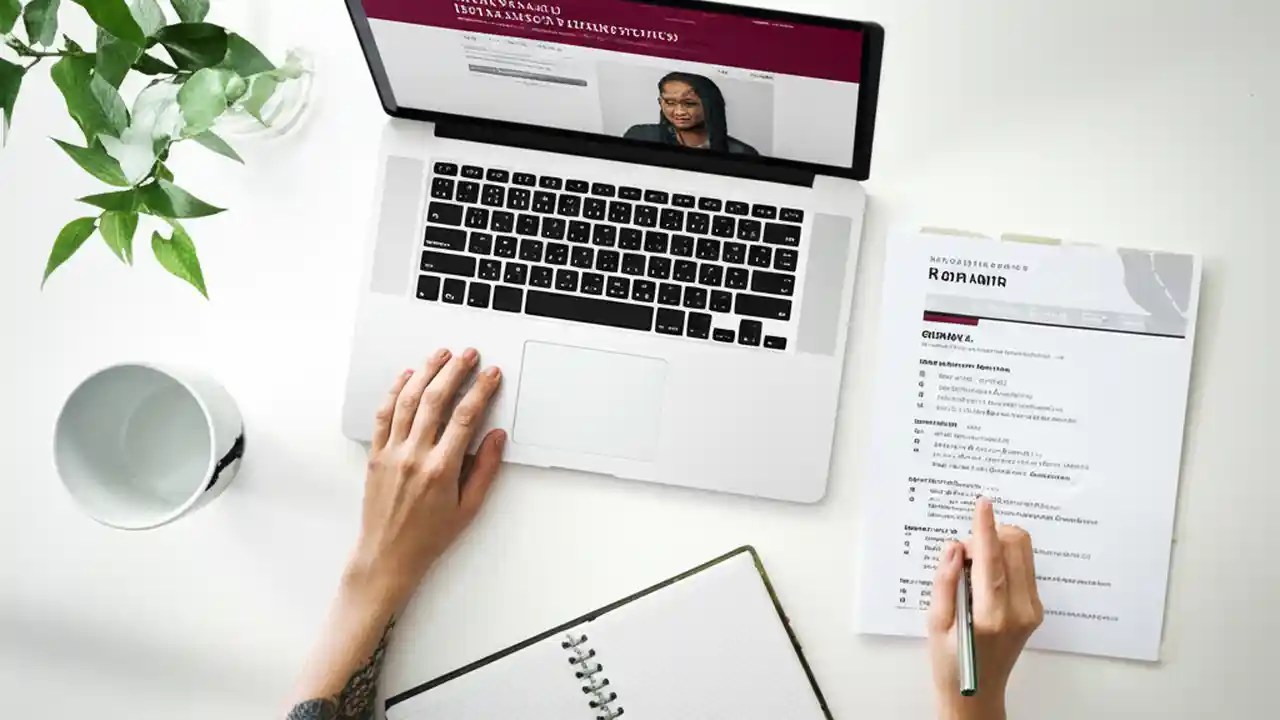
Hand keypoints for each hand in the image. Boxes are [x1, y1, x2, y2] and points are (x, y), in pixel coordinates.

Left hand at [345, 348, 506, 614]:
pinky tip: (407, 376)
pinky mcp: (376, 454)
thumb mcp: (469, 508)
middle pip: (435, 400)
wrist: (388, 555)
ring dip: (426, 372)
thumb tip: (495, 436)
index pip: (465, 417)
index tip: (491, 375)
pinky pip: (384, 415)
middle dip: (454, 371)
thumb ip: (484, 469)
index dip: (481, 391)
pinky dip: (395, 391)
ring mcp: (391, 453)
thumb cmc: (430, 536)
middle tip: (468, 355)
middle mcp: (414, 456)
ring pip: (408, 401)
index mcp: (441, 470)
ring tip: (440, 355)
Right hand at [928, 498, 1043, 719]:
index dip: (985, 528)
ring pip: (1022, 553)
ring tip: (972, 566)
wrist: (977, 694)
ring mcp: (1032, 610)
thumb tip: (954, 548)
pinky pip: (1023, 567)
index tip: (982, 504)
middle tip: (964, 552)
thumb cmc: (950, 662)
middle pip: (1015, 547)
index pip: (991, 560)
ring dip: (998, 546)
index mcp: (991, 616)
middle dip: (989, 536)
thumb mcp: (935, 623)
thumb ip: (945, 582)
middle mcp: (1019, 610)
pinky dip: (1004, 559)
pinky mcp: (1036, 609)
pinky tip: (984, 577)